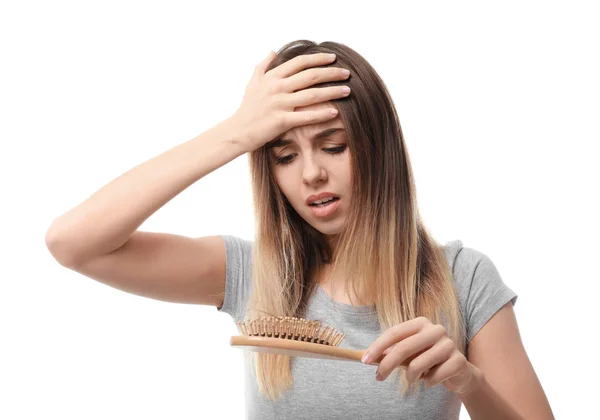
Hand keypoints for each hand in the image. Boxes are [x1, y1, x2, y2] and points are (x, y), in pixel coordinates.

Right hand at [230, 51, 351, 153]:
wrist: (238, 131)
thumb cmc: (248, 107)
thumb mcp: (253, 82)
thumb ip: (264, 65)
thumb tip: (273, 51)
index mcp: (273, 76)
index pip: (300, 62)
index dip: (318, 58)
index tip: (334, 58)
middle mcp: (277, 87)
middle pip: (310, 76)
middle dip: (331, 73)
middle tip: (347, 73)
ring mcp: (279, 104)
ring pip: (311, 94)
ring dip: (332, 92)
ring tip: (347, 91)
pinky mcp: (281, 121)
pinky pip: (306, 116)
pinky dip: (321, 114)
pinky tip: (335, 112)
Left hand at [362, 316, 479, 396]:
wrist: (459, 371)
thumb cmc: (428, 359)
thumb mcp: (410, 353)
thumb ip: (392, 352)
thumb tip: (368, 357)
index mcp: (421, 322)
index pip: (394, 332)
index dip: (377, 346)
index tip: (364, 360)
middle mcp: (436, 329)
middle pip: (403, 348)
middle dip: (387, 365)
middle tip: (378, 377)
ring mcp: (449, 344)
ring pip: (417, 365)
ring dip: (411, 377)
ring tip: (414, 378)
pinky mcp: (459, 361)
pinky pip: (433, 378)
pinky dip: (428, 383)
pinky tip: (432, 379)